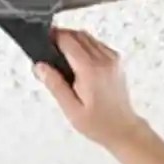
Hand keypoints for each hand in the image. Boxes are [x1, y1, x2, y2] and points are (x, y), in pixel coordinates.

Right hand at [35, 27, 147, 148]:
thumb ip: (55, 85)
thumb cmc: (99, 123)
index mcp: (91, 70)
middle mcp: (104, 61)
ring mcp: (113, 59)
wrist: (123, 129)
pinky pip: (98, 44)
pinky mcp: (117, 61)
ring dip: (74, 40)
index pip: (69, 40)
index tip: (44, 40)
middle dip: (62, 36)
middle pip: (78, 34)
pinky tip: (78, 61)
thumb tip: (40, 67)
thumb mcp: (71, 109)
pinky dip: (86, 46)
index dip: (53, 37)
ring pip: (89, 37)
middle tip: (49, 49)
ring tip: (62, 56)